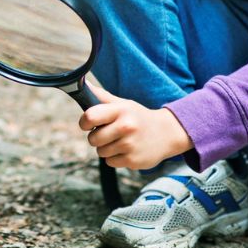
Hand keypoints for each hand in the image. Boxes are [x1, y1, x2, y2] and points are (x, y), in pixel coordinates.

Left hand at [79, 85, 193, 169]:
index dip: (84, 123)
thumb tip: (81, 84)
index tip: (88, 124)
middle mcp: (126, 127)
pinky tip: (127, 150)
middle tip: (109, 133)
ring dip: (107, 149)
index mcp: (121, 110)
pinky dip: (115, 158)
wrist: (167, 133)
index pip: (90, 117)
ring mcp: (130, 145)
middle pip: (93, 139)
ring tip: (121, 141)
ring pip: (101, 152)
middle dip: (97, 138)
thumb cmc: (138, 117)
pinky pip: (110, 162)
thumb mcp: (123, 104)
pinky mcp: (133, 160)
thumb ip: (101, 97)